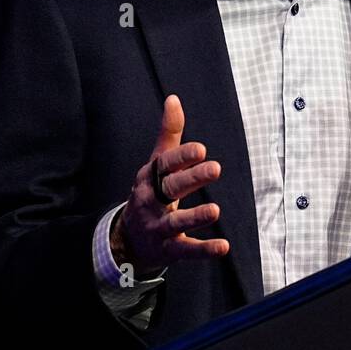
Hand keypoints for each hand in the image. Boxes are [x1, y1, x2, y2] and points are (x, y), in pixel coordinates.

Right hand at [111, 94, 228, 276]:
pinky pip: (186, 250)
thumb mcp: (156, 164)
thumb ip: (168, 134)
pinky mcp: (168, 250)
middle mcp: (151, 201)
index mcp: (150, 178)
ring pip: (176, 222)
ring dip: (195, 217)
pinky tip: (223, 247)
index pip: (165, 164)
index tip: (201, 149)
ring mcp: (158, 227)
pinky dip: (204, 250)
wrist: (126, 240)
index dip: (182, 156)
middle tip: (215, 169)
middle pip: (170, 189)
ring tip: (215, 211)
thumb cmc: (150, 192)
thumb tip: (174, 98)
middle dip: (191, 179)